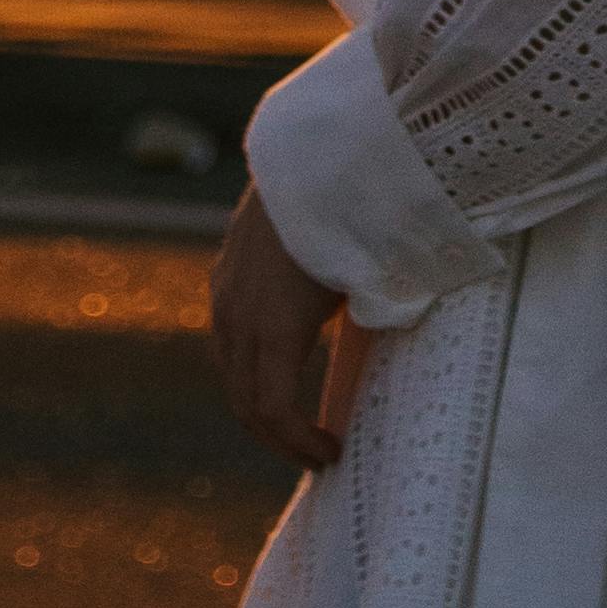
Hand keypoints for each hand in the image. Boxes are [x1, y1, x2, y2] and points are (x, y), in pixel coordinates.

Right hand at [210, 183, 369, 470]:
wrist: (315, 151)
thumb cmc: (354, 219)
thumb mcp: (371, 283)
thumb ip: (371, 328)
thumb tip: (381, 370)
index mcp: (272, 328)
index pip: (273, 411)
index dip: (298, 444)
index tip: (332, 456)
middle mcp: (237, 315)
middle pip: (244, 400)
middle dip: (277, 436)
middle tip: (313, 453)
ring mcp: (225, 291)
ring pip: (229, 369)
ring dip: (256, 403)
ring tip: (292, 419)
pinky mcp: (225, 270)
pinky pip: (226, 336)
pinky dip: (246, 367)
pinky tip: (274, 366)